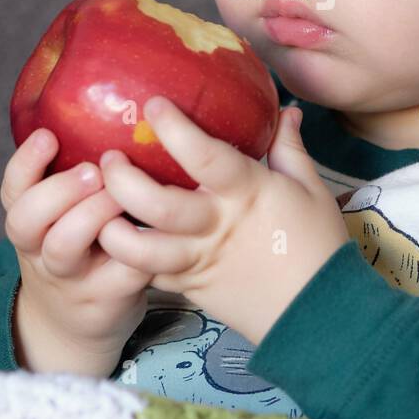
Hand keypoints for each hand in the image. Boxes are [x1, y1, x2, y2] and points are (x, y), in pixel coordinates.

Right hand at [0, 128, 153, 373]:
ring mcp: (70, 278)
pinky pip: (119, 274)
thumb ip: (75, 178)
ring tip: (122, 195)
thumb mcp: (63, 219)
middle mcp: (40, 250)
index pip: (12, 190)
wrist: (77, 327)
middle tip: (93, 170)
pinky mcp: (106, 300)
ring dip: (92, 215)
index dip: (25, 163)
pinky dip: (137, 250)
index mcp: (30, 223)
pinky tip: (157, 230)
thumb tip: (112, 108)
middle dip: (57, 190)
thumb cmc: (81, 250)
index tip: (47, 135)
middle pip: (26, 220)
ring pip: (64, 247)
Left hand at [94, 98, 348, 345]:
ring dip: (113, 229)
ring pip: (141, 250)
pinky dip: (129, 257)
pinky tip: (117, 238)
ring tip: (98, 207)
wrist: (319, 313)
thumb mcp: (311, 189)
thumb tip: (287, 110)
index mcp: (246, 193)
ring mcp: (198, 261)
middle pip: (156, 204)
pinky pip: (149, 274)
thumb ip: (289, 148)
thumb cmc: (318, 245)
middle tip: (109, 159)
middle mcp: (215, 226)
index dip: (174, 129)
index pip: (203, 155)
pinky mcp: (190, 287)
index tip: (153, 106)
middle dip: (123, 180)